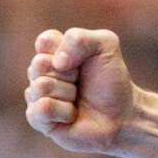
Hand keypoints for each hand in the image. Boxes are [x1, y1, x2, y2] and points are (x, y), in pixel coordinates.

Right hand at [24, 27, 136, 152]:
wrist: (121, 114)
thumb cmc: (111, 80)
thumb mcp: (106, 45)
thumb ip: (79, 39)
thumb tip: (57, 62)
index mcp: (53, 52)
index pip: (44, 41)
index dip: (67, 50)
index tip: (83, 60)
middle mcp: (41, 72)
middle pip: (39, 64)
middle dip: (69, 73)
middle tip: (80, 81)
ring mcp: (37, 96)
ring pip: (41, 86)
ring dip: (68, 93)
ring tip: (77, 98)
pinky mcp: (38, 119)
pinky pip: (42, 108)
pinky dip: (63, 111)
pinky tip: (71, 115)